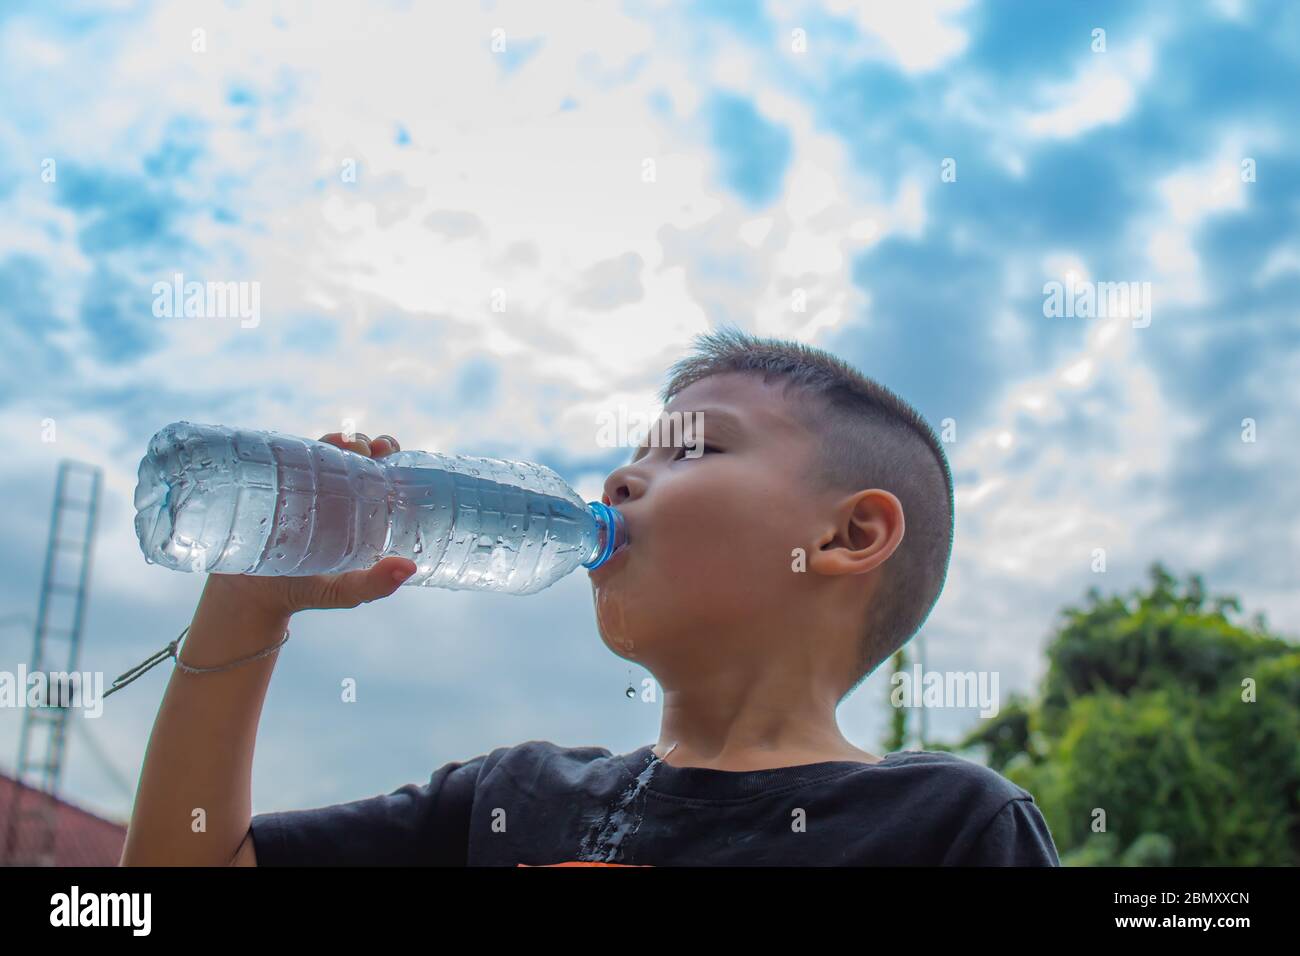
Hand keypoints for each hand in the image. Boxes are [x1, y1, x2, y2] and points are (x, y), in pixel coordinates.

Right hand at [204, 432, 416, 618]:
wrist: (249, 597)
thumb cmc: (304, 591)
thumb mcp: (344, 591)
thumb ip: (374, 585)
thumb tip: (409, 568)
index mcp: (358, 512)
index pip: (379, 474)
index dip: (388, 455)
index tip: (390, 449)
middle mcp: (332, 496)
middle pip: (353, 458)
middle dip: (364, 444)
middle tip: (367, 449)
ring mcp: (302, 490)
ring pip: (321, 454)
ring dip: (335, 441)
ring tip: (343, 443)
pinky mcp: (273, 489)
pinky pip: (284, 462)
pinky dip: (294, 448)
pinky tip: (300, 446)